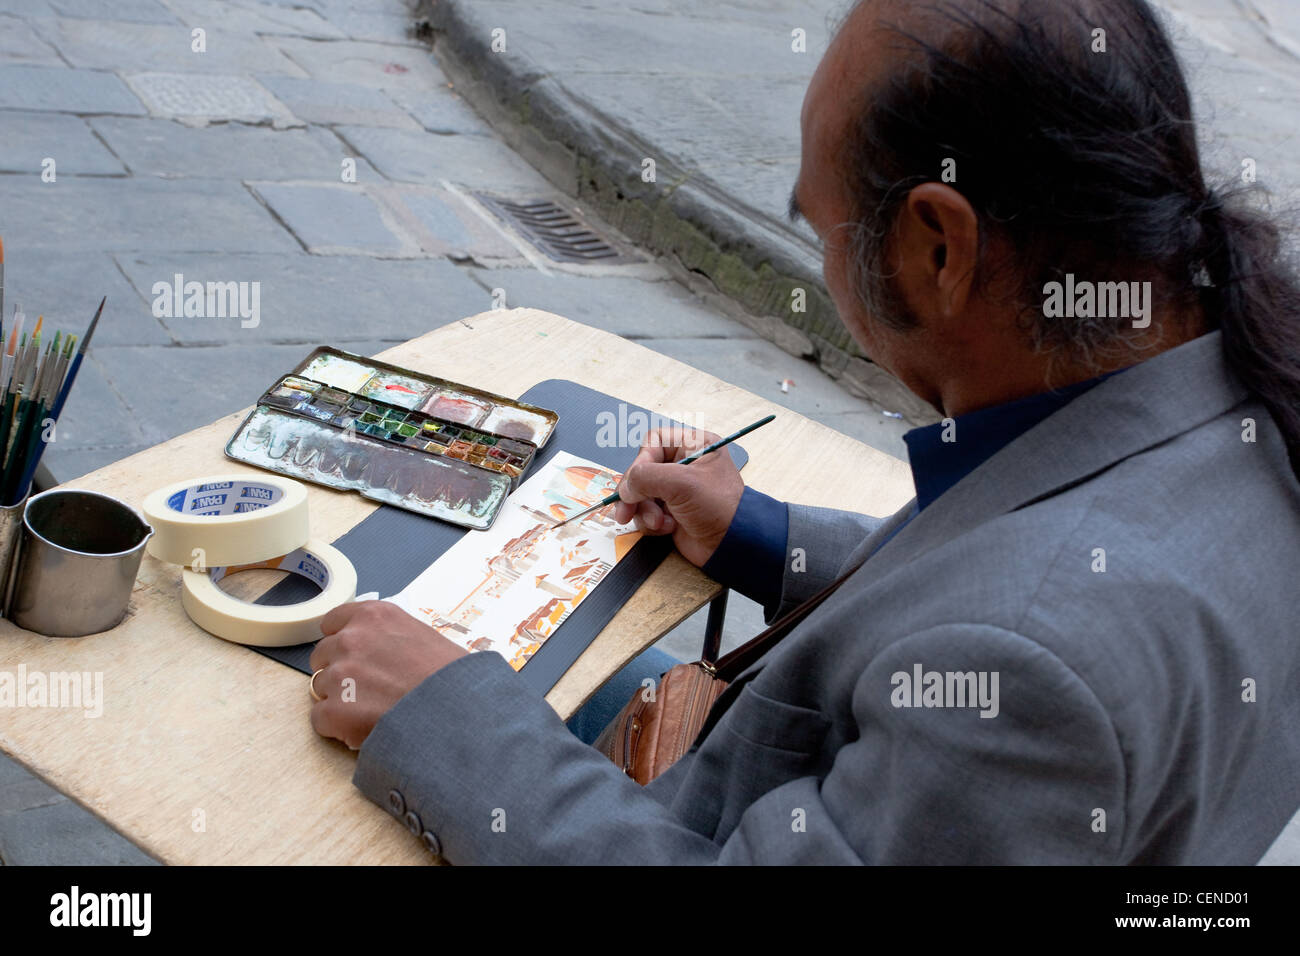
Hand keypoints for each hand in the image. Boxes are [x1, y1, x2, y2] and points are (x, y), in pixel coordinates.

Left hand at [308, 600, 468, 749]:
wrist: (458, 712)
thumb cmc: (451, 677)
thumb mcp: (423, 637)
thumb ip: (389, 638)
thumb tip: (379, 653)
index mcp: (374, 616)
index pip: (333, 620)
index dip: (341, 639)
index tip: (350, 653)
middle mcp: (351, 639)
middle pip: (322, 654)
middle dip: (338, 670)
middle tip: (365, 687)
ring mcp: (339, 674)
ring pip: (321, 687)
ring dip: (339, 698)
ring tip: (370, 710)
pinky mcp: (334, 710)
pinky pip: (320, 718)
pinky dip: (338, 726)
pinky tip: (363, 728)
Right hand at [613, 426, 744, 567]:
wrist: (732, 545)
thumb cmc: (719, 508)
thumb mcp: (682, 484)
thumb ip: (645, 477)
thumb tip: (624, 488)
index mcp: (694, 446)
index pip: (654, 441)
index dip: (641, 461)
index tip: (636, 482)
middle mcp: (685, 465)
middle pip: (643, 469)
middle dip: (636, 492)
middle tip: (626, 509)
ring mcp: (676, 490)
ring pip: (641, 493)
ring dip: (644, 510)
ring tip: (658, 522)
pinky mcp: (671, 512)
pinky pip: (646, 512)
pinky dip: (652, 523)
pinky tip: (668, 529)